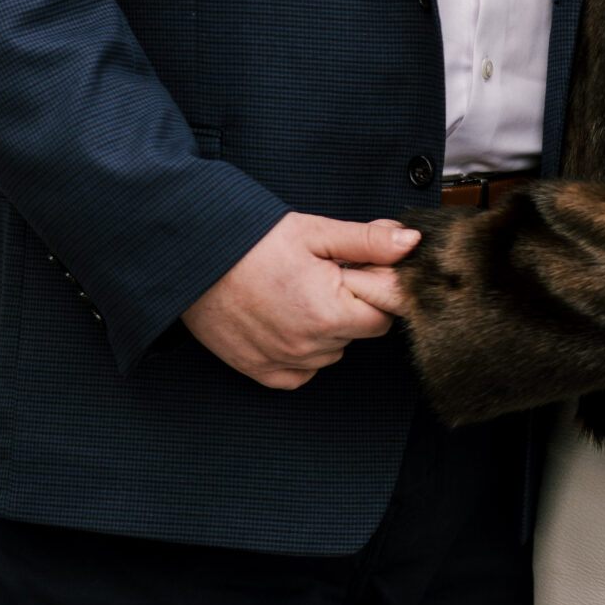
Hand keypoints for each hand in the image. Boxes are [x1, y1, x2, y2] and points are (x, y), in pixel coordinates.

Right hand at [182, 213, 419, 390]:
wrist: (192, 258)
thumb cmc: (251, 240)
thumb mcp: (316, 232)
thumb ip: (368, 242)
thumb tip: (411, 244)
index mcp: (329, 311)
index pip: (384, 313)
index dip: (374, 287)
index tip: (354, 268)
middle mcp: (310, 346)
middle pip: (359, 331)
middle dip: (351, 303)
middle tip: (320, 273)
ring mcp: (285, 363)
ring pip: (332, 351)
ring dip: (327, 327)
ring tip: (296, 291)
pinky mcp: (262, 373)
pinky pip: (302, 371)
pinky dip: (301, 350)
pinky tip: (284, 317)